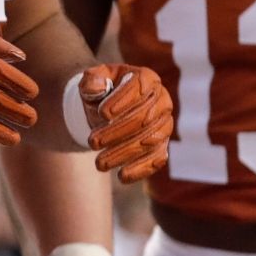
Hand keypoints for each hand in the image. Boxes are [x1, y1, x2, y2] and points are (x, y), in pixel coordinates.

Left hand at [72, 65, 171, 182]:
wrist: (105, 112)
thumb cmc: (100, 93)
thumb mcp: (92, 81)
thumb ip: (91, 80)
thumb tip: (97, 89)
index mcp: (147, 79)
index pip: (140, 87)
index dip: (123, 101)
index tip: (102, 114)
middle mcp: (162, 101)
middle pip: (144, 118)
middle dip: (117, 132)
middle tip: (92, 142)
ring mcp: (164, 125)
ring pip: (150, 141)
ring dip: (124, 153)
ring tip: (99, 163)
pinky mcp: (162, 146)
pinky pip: (157, 159)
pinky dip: (141, 169)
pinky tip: (122, 176)